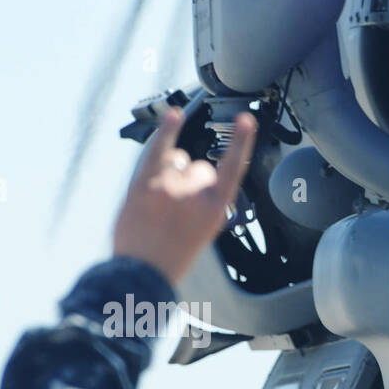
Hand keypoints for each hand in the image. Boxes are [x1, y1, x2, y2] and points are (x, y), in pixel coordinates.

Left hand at [112, 107, 256, 286]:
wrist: (143, 270)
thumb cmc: (172, 256)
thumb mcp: (202, 232)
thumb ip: (204, 204)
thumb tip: (198, 180)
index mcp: (215, 210)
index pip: (232, 168)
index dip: (241, 142)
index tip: (246, 121)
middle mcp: (196, 194)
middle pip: (201, 167)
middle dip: (193, 179)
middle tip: (179, 203)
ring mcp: (170, 186)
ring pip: (178, 160)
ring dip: (172, 170)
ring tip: (162, 197)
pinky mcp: (146, 183)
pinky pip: (158, 149)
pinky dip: (167, 131)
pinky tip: (173, 117)